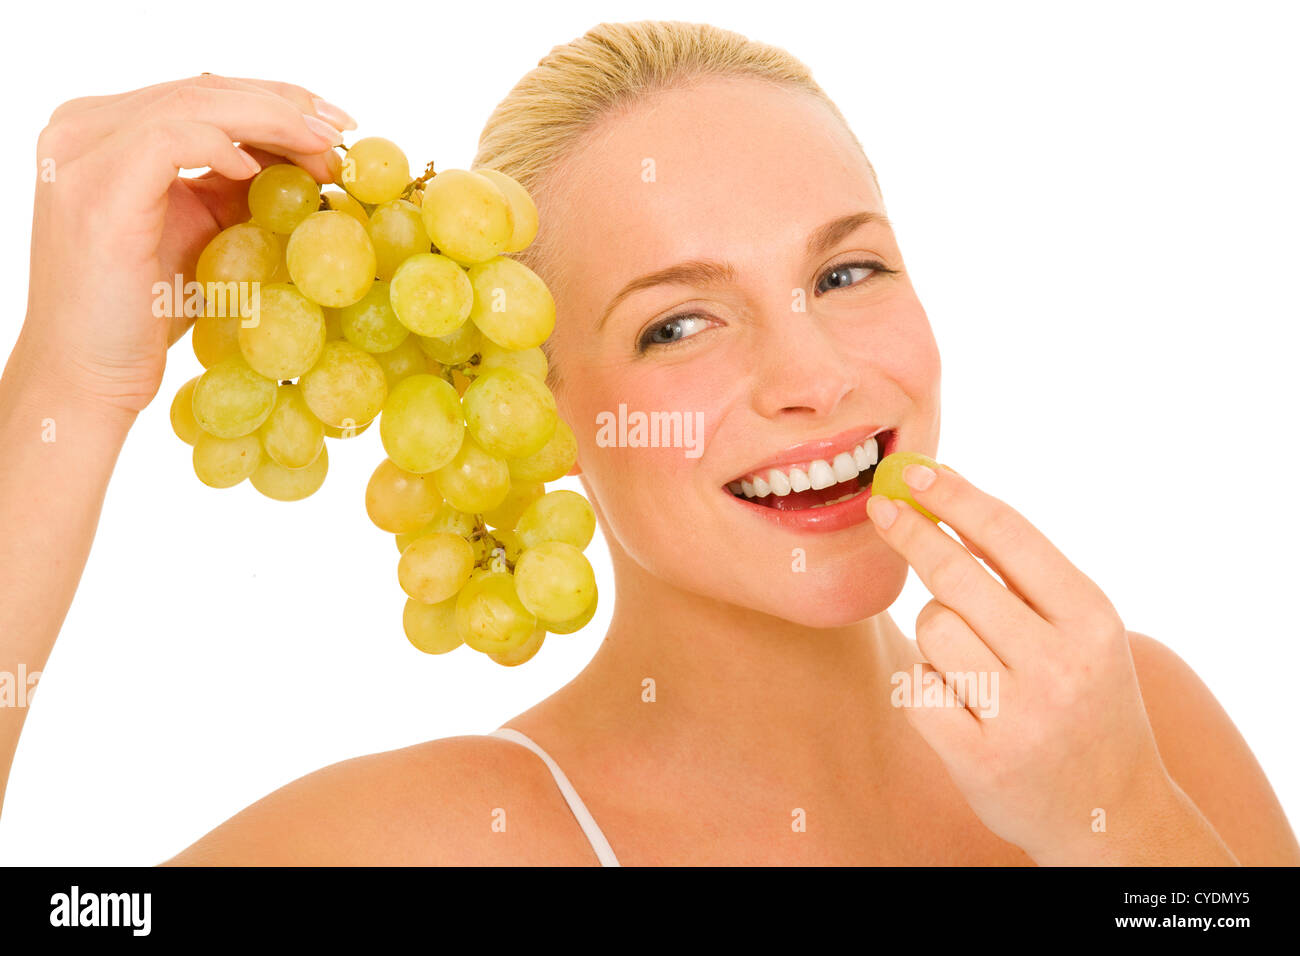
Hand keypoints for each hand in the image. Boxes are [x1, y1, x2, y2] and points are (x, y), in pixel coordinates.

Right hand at [17, 74, 353, 416]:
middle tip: (342, 132)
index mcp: (106, 131)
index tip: (337, 127)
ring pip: (194, 102)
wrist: (90, 375)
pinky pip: (170, 138)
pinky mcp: (96, 189)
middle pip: (204, 89)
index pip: (205, 93)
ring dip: (273, 123)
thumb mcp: (205, 234)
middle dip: (286, 106)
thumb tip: (310, 158)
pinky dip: (224, 145)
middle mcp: (84, 129)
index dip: (279, 100)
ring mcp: (82, 154)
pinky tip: (259, 173)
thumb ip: (238, 188)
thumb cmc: (146, 313)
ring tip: (323, 153)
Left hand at [865, 464, 1182, 863]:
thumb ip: (1026, 575)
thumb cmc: (1086, 699)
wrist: (1112, 811)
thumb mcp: (1084, 631)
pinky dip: (925, 687)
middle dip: (912, 534)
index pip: (1011, 535)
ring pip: (931, 629)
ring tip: (974, 667)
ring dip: (936, 636)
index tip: (911, 471)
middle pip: (955, 575)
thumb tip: (946, 501)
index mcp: (1093, 620)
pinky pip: (914, 687)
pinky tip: (961, 708)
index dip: (954, 496)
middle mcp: (1062, 665)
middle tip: (881, 511)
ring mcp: (1021, 716)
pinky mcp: (979, 759)